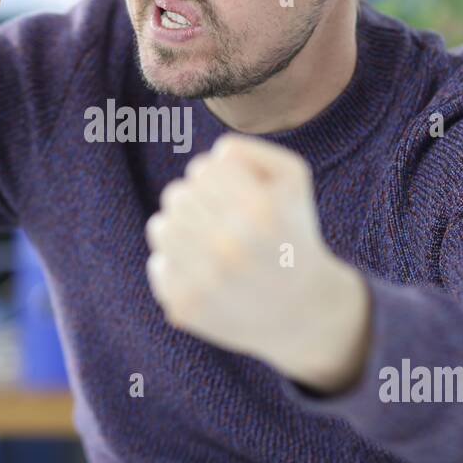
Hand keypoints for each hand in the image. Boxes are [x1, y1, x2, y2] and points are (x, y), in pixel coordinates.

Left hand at [145, 134, 369, 393]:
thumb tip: (206, 160)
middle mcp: (230, 246)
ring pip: (161, 227)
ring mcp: (205, 281)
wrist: (303, 311)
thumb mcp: (293, 177)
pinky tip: (206, 275)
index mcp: (258, 210)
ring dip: (182, 230)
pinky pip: (159, 265)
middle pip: (178, 196)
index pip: (203, 170)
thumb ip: (248, 152)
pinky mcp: (187, 307)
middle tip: (223, 222)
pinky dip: (177, 266)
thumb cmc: (293, 233)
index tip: (237, 197)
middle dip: (198, 203)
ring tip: (209, 243)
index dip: (218, 179)